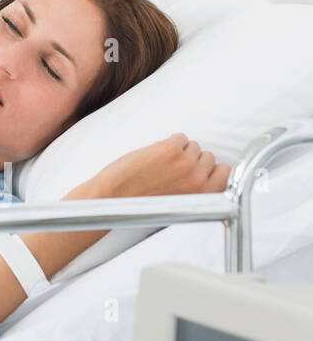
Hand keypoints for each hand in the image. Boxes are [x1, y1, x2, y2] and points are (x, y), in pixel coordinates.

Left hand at [71, 132, 230, 200]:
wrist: (115, 196)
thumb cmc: (143, 201)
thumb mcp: (180, 203)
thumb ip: (196, 189)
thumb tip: (206, 172)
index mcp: (204, 196)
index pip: (226, 172)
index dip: (212, 169)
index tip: (201, 169)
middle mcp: (199, 180)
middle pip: (209, 156)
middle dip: (193, 159)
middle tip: (173, 168)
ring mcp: (185, 163)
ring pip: (193, 145)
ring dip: (180, 150)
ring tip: (162, 163)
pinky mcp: (170, 150)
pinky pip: (180, 137)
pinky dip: (170, 142)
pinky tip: (156, 153)